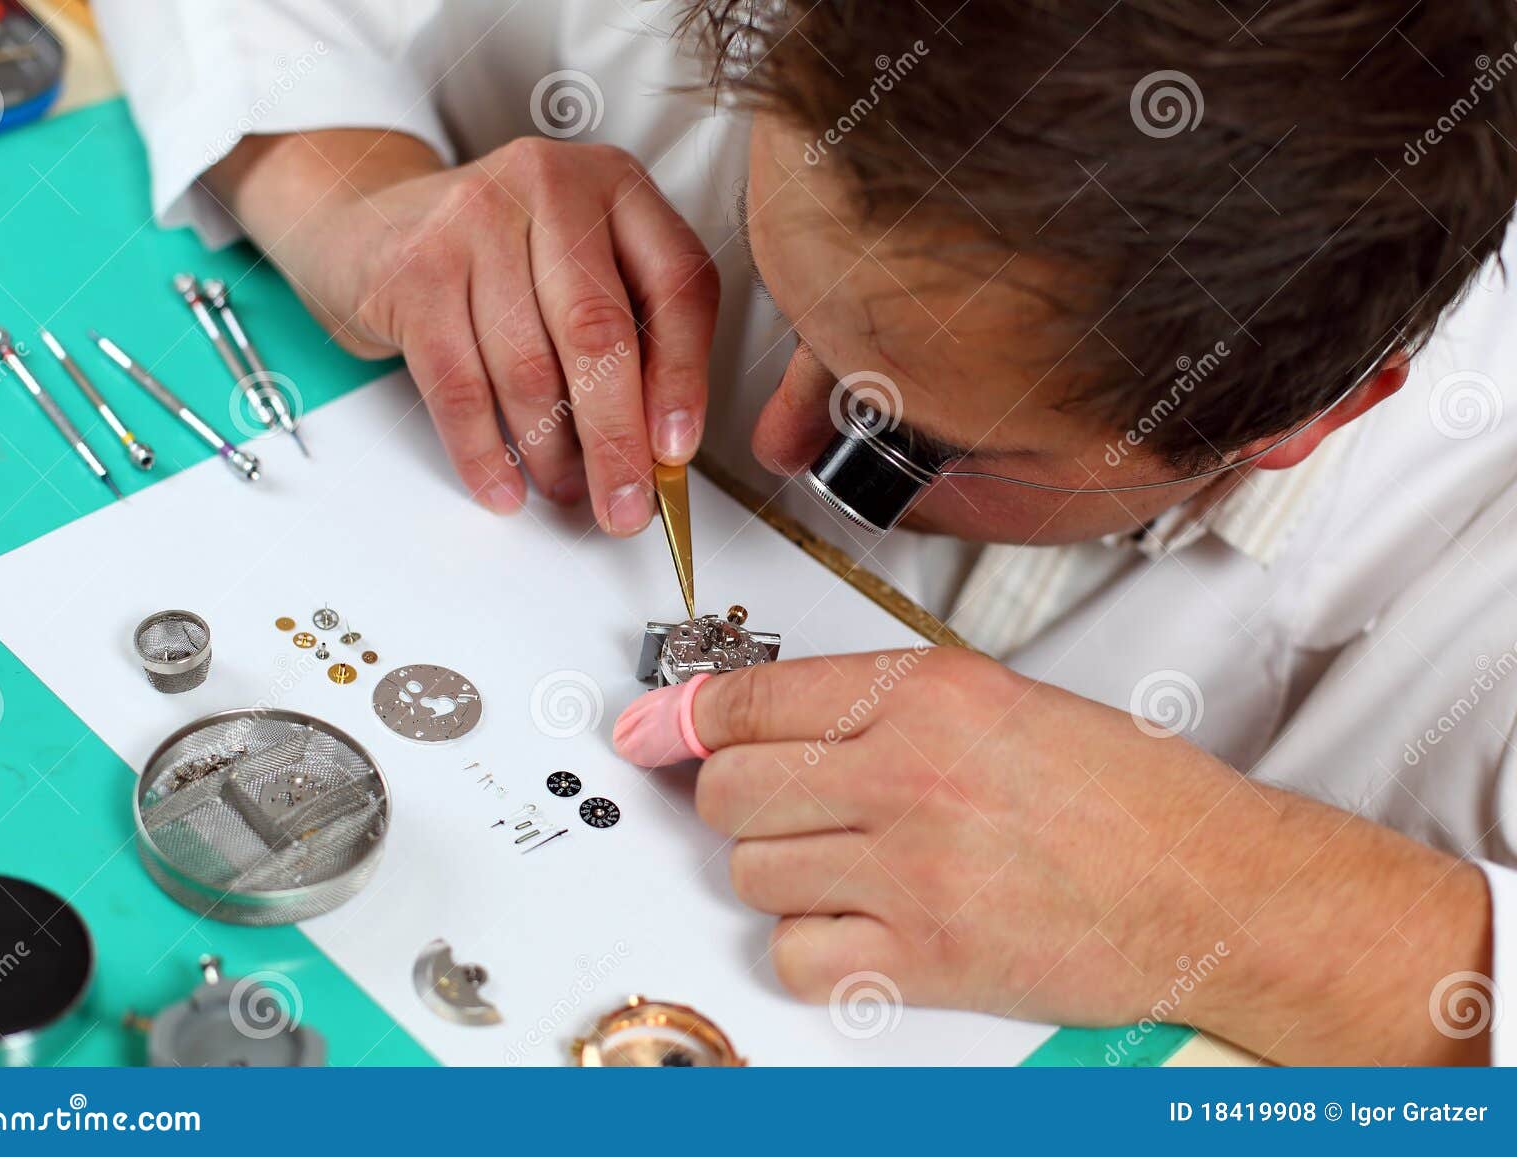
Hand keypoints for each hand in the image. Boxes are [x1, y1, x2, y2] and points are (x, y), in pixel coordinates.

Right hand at [207, 130, 719, 533]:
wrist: (372, 221)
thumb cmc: (500, 257)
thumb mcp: (583, 268)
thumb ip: (633, 334)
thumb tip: (659, 444)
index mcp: (617, 185)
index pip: (676, 285)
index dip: (683, 379)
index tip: (677, 450)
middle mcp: (550, 186)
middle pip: (597, 333)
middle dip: (616, 439)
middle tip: (626, 505)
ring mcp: (474, 218)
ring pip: (528, 366)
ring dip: (552, 452)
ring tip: (568, 490)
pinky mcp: (414, 268)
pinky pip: (458, 386)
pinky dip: (484, 453)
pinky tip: (504, 487)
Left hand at [667, 648, 1491, 1062]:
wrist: (1214, 889)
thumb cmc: (1127, 795)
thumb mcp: (1003, 701)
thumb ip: (876, 704)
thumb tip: (761, 718)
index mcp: (930, 695)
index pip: (753, 700)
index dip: (685, 716)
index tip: (652, 731)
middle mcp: (911, 776)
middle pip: (733, 789)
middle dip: (734, 797)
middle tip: (773, 802)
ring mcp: (913, 874)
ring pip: (753, 871)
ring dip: (778, 869)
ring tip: (842, 862)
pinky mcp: (926, 961)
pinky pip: (795, 955)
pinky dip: (806, 945)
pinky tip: (852, 924)